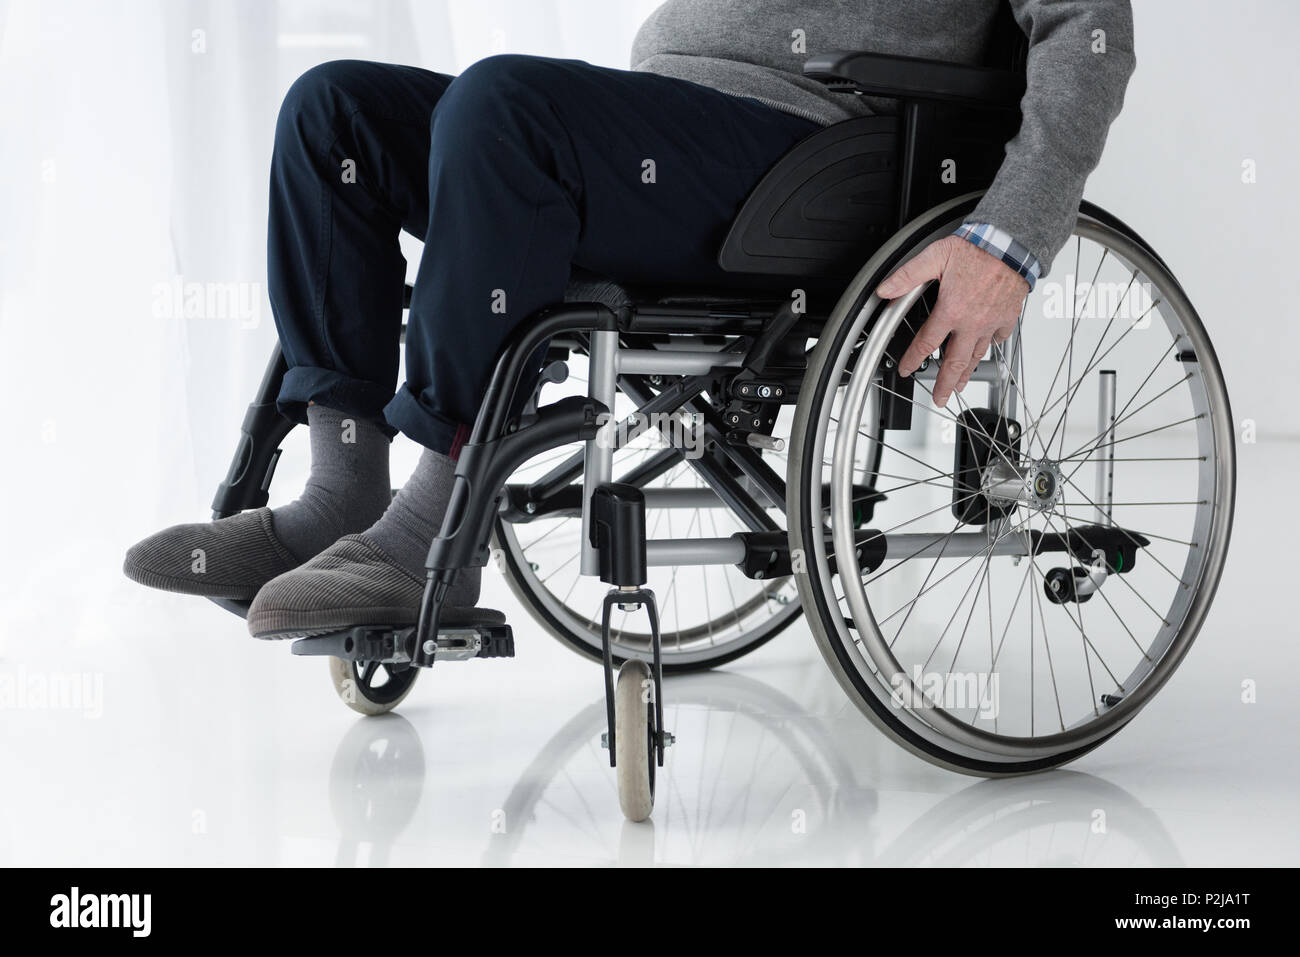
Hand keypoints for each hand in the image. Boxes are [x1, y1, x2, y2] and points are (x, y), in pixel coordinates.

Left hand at [876, 235, 1029, 407]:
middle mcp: (971, 322)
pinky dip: (990, 346)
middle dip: (945, 384)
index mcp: (951, 310)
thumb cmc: (977, 248)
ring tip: (960, 385)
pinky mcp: (1007, 317)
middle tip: (940, 398)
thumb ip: (908, 275)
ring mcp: (991, 322)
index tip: (907, 369)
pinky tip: (984, 349)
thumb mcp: (935, 256)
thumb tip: (885, 289)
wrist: (1012, 243)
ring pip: (977, 355)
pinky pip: (998, 338)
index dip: (913, 359)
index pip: (927, 343)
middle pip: (955, 362)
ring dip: (967, 373)